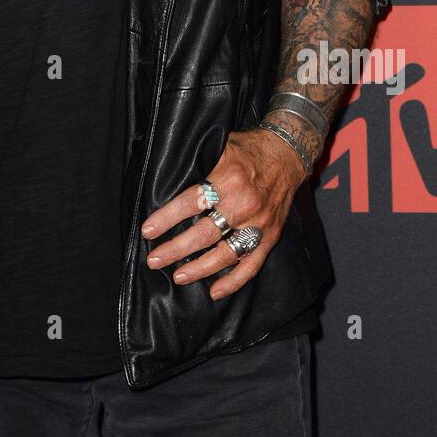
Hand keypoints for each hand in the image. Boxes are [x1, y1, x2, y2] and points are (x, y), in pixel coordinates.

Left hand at [138, 127, 306, 299]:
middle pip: (206, 233)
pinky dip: (234, 281)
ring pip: (227, 253)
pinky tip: (215, 291)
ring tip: (178, 276)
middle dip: (177, 249)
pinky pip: (252, 264)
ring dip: (200, 268)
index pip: (192, 202)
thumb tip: (165, 176)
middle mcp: (244, 203)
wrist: (287, 154)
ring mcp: (259, 223)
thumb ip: (199, 162)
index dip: (168, 218)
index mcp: (228, 177)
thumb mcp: (221, 145)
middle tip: (155, 260)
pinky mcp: (270, 236)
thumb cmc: (248, 149)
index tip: (149, 231)